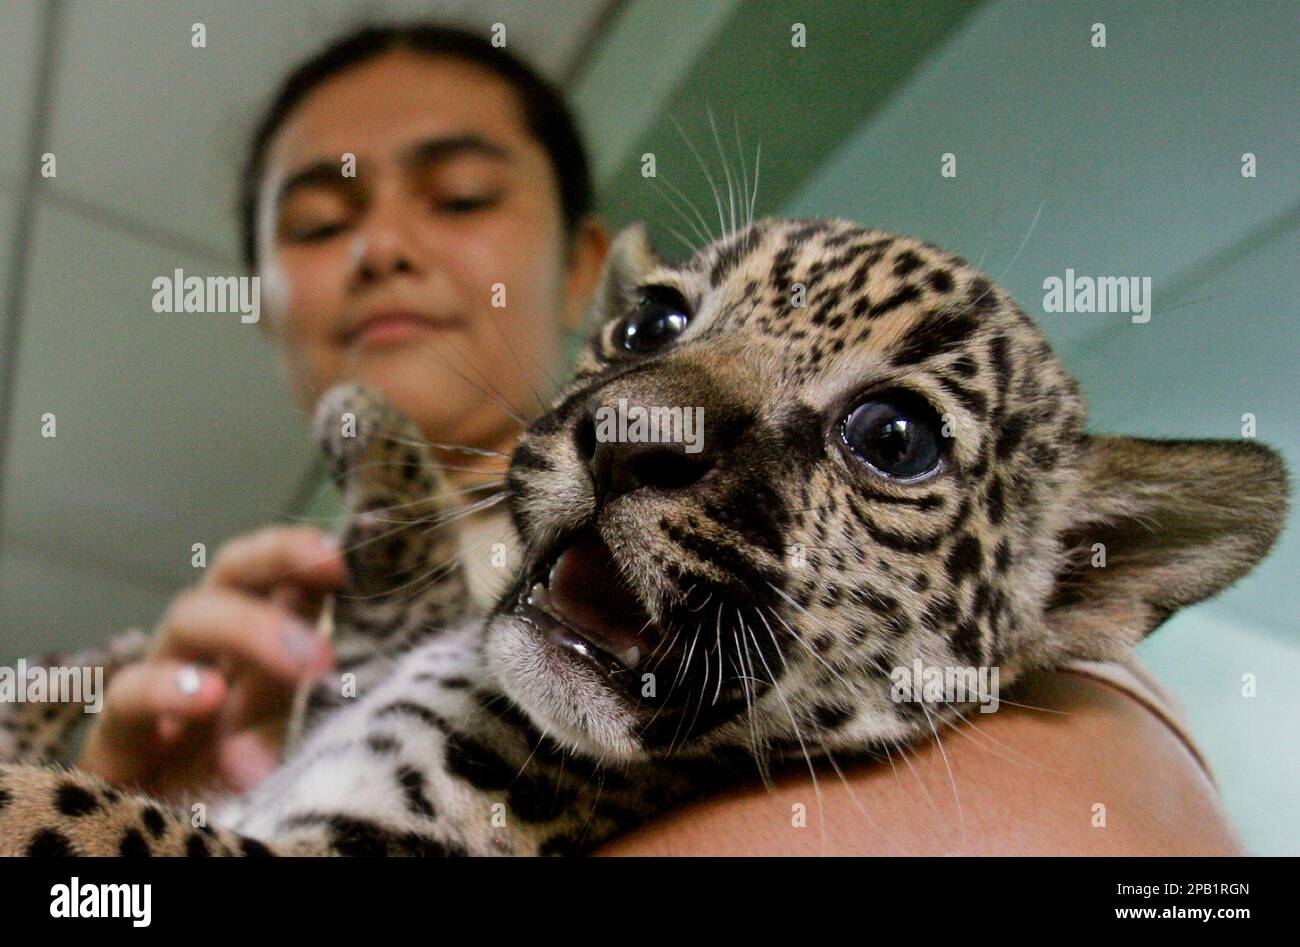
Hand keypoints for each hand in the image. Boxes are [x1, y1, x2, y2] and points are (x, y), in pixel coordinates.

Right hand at [78, 526, 345, 802]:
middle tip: (332, 574)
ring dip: (248, 627)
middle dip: (278, 560)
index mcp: (259, 651)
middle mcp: (208, 656)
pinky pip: (129, 697)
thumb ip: (309, 700)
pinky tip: (208, 695)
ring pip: (187, 618)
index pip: (281, 577)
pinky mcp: (117, 742)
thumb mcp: (290, 739)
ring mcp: (160, 690)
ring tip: (307, 660)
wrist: (166, 850)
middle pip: (232, 575)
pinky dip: (168, 689)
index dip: (306, 555)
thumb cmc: (240, 793)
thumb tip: (336, 665)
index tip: (343, 557)